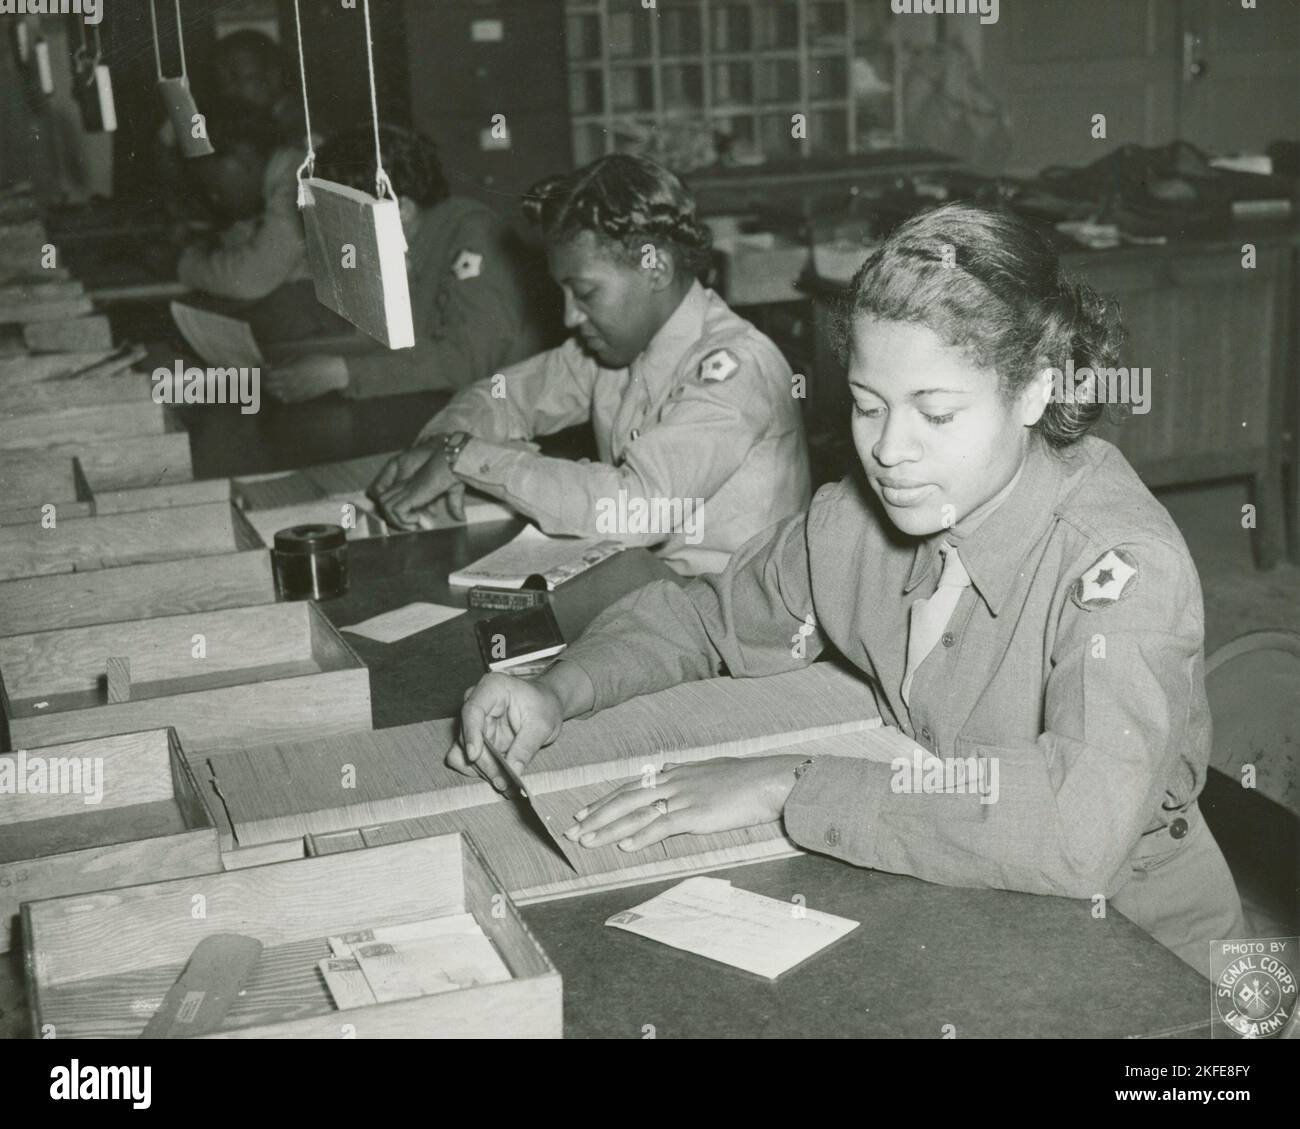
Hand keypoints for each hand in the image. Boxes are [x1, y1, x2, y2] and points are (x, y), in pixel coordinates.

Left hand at [265, 354, 348, 401]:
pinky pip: (286, 399)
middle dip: (264, 380)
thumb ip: (284, 364)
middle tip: (264, 374)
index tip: (263, 366)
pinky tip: (283, 388)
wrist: (333, 373)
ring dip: (272, 388)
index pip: (268, 375)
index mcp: (290, 372)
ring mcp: (296, 392)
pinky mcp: (302, 397)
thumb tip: (271, 368)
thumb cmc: (317, 361)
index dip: (263, 371)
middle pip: (269, 386)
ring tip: (272, 381)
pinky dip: (281, 394)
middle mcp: (291, 384)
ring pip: (276, 394)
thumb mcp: (298, 357)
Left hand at [373, 445, 459, 529]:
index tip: (416, 520)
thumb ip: (454, 504)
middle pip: (384, 501)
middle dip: (395, 517)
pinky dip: (405, 519)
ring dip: (398, 520)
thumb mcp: (454, 489)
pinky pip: (396, 511)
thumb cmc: (452, 469)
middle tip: (412, 526)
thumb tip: (461, 518)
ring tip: (414, 524)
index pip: (394, 498)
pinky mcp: (408, 493)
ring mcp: (404, 489)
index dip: (400, 511)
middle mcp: (404, 484)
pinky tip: (418, 519)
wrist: (450, 459)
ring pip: (385, 506)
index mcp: (412, 483)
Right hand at [447, 673, 564, 790]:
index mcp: (492, 688)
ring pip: (461, 749)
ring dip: (479, 767)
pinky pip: (465, 757)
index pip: (472, 710)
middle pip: (466, 735)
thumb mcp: (542, 726)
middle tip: (502, 780)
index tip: (474, 756)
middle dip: (482, 760)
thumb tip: (513, 770)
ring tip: (502, 780)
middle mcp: (476, 702)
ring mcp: (473, 721)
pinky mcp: (474, 738)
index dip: (471, 734)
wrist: (546, 707)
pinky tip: (497, 774)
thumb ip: (526, 747)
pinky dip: (479, 769)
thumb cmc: (544, 707)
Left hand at [563, 755, 808, 851]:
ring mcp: (683, 798)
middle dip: (597, 816)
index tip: (584, 812)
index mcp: (675, 774)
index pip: (630, 787)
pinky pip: (663, 826)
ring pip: (637, 813)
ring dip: (609, 828)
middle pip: (625, 800)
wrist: (770, 780)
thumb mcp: (709, 767)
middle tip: (573, 831)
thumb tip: (666, 767)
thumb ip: (684, 770)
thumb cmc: (745, 776)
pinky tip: (625, 845)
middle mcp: (673, 783)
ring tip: (587, 841)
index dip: (605, 801)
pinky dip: (641, 836)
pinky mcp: (696, 814)